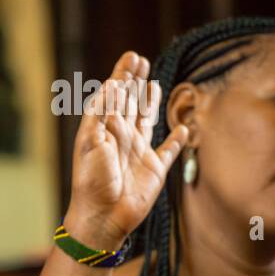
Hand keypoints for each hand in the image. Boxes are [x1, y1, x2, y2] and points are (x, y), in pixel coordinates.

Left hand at [63, 51, 188, 250]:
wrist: (102, 217)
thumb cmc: (92, 183)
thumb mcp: (92, 144)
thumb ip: (103, 116)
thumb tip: (112, 85)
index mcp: (103, 130)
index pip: (113, 96)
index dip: (121, 77)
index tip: (130, 58)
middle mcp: (121, 138)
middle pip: (129, 103)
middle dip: (134, 81)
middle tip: (140, 60)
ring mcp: (138, 153)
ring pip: (146, 120)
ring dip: (150, 102)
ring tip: (152, 84)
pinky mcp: (154, 170)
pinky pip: (168, 151)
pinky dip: (176, 139)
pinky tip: (182, 128)